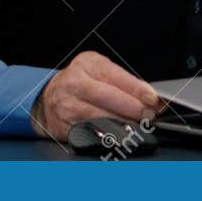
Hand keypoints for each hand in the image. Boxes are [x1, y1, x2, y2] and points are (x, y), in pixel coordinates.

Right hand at [31, 51, 161, 140]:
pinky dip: (108, 136)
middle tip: (148, 115)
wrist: (48, 98)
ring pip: (99, 117)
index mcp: (87, 64)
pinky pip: (90, 132)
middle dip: (132, 108)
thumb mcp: (99, 72)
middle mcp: (75, 83)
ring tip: (138, 126)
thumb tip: (151, 98)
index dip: (136, 89)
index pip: (115, 76)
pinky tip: (120, 135)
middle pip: (106, 96)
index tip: (152, 99)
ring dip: (123, 124)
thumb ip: (124, 82)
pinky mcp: (65, 126)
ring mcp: (67, 105)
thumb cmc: (81, 83)